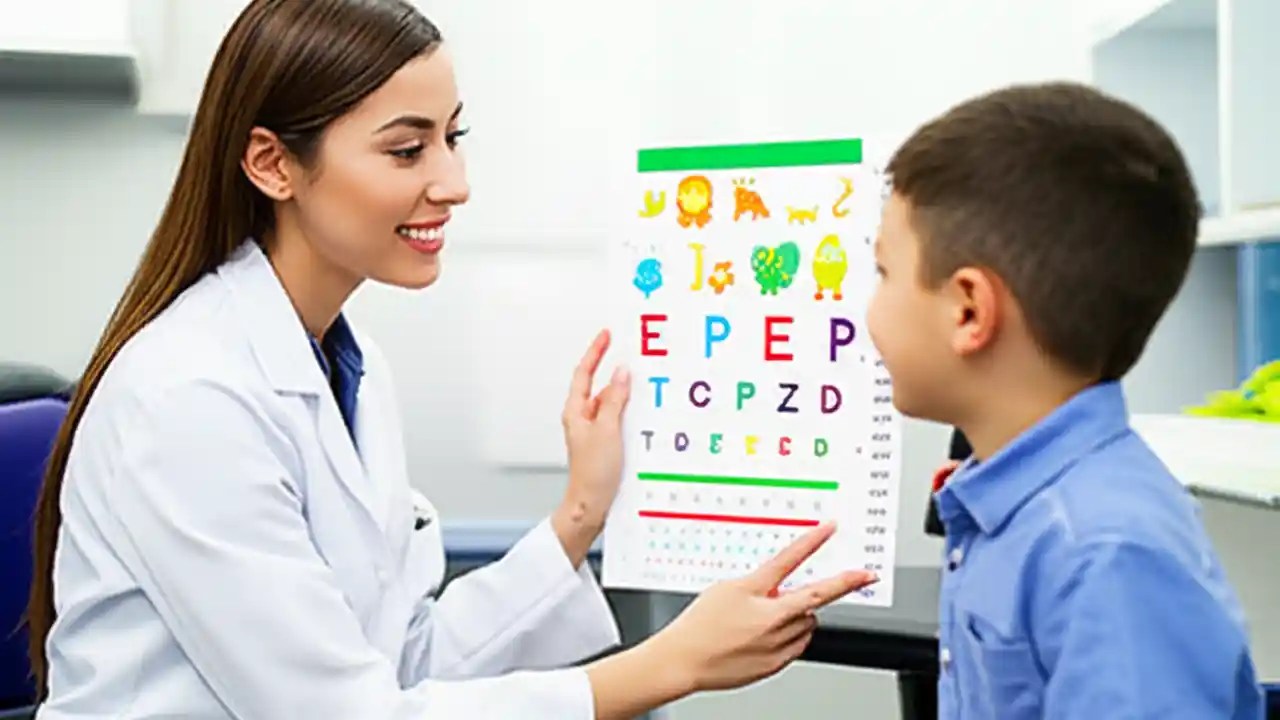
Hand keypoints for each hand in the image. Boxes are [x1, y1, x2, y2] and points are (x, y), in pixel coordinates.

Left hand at [552, 329, 629, 564]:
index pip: (584, 374)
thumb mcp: (607, 431)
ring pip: (614, 405)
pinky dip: (633, 415)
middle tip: (636, 356)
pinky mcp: (609, 446)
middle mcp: (585, 419)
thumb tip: (620, 373)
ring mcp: (597, 433)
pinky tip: (648, 415)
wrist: (591, 507)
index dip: (595, 352)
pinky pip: (621, 422)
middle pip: (602, 388)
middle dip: (617, 372)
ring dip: (628, 396)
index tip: (606, 335)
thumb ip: (615, 400)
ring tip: (647, 385)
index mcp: (577, 412)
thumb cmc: (592, 474)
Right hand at [651, 523, 876, 691]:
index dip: (813, 541)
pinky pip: (798, 645)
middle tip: (860, 578)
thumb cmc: (699, 626)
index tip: (831, 529)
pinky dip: (793, 636)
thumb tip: (779, 586)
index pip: (790, 559)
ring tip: (773, 617)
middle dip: (835, 587)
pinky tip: (768, 635)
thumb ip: (758, 583)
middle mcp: (772, 619)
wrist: (684, 660)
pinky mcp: (776, 664)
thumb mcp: (726, 589)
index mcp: (756, 592)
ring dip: (801, 615)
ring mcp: (776, 644)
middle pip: (816, 598)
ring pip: (809, 623)